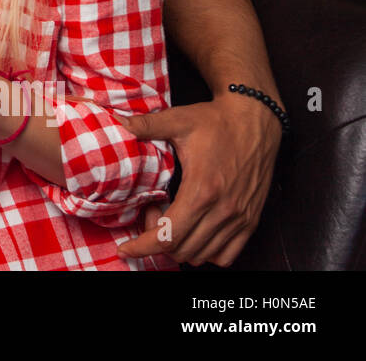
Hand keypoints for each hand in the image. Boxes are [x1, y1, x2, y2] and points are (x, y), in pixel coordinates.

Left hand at [116, 92, 280, 265]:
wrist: (256, 119)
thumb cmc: (217, 121)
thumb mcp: (179, 119)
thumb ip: (147, 125)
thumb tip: (119, 125)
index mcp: (202, 190)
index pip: (168, 236)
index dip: (143, 247)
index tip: (125, 250)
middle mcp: (224, 210)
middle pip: (182, 249)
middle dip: (157, 240)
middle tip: (152, 212)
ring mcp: (240, 218)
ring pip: (203, 255)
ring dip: (180, 245)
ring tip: (171, 216)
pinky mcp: (251, 220)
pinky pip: (226, 255)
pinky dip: (205, 251)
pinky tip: (193, 228)